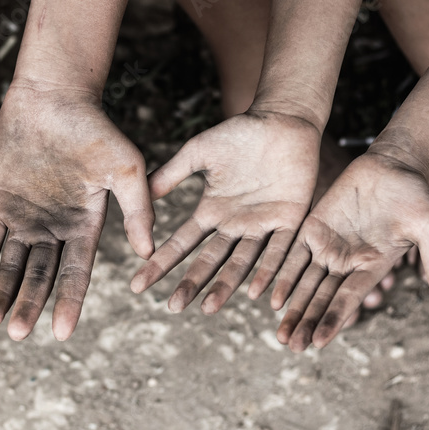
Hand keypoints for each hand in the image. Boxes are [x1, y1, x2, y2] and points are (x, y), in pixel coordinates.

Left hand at [0, 83, 153, 341]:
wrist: (52, 95)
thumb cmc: (94, 128)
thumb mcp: (125, 166)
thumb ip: (137, 209)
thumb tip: (148, 252)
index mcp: (85, 227)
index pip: (76, 274)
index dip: (69, 303)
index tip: (62, 334)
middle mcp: (53, 230)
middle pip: (40, 277)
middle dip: (28, 305)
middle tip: (15, 333)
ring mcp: (22, 218)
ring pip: (10, 264)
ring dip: (0, 291)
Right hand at [130, 111, 319, 312]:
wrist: (282, 120)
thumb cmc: (240, 133)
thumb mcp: (198, 151)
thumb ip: (171, 173)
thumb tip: (140, 193)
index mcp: (212, 210)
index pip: (181, 243)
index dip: (160, 264)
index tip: (137, 285)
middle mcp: (235, 224)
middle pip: (209, 261)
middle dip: (190, 284)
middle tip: (172, 308)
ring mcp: (262, 225)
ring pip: (241, 263)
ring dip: (225, 286)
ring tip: (207, 309)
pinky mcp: (290, 220)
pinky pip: (278, 250)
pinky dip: (269, 271)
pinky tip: (257, 292)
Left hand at [272, 152, 428, 350]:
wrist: (392, 165)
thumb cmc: (415, 195)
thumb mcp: (428, 229)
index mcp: (373, 266)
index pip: (348, 299)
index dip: (333, 320)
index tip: (318, 342)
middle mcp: (348, 262)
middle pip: (322, 298)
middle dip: (306, 322)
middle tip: (291, 345)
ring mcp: (328, 246)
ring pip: (305, 282)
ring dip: (292, 307)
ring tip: (280, 334)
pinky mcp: (312, 228)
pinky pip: (293, 255)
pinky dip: (282, 274)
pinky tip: (271, 297)